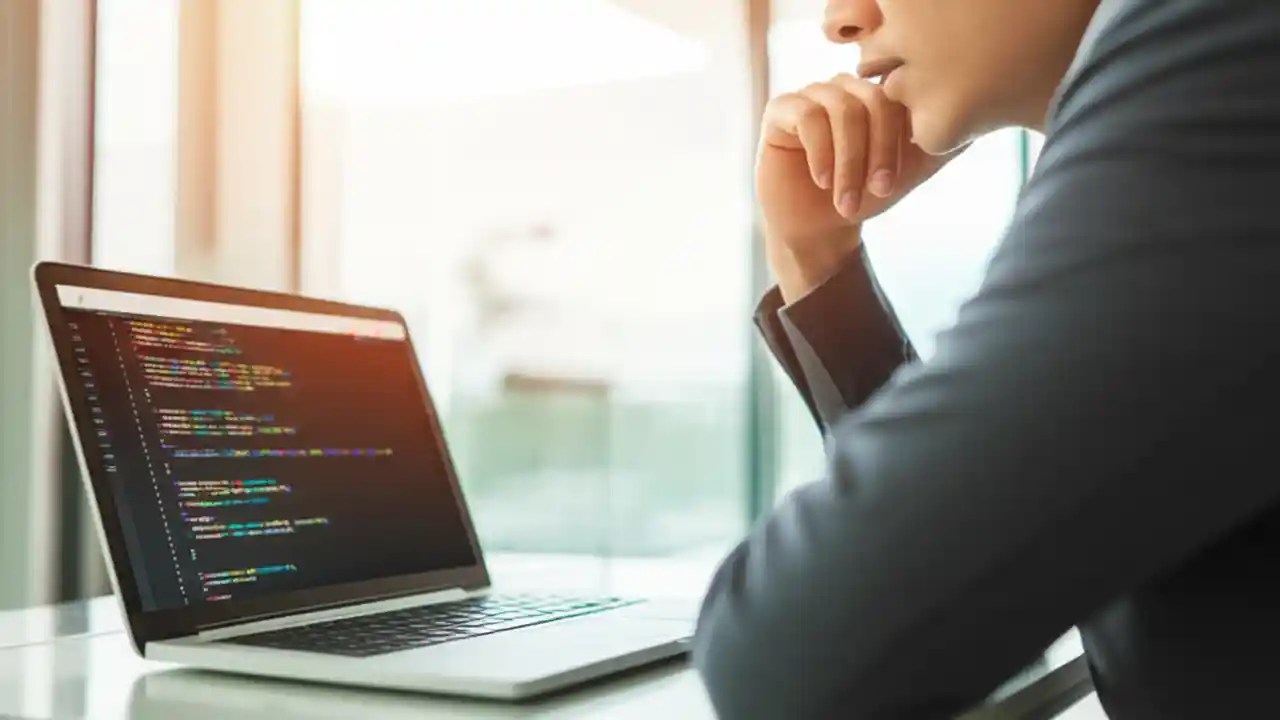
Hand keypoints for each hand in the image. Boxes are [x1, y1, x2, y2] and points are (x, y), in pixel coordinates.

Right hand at [757, 74, 957, 301]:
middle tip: (876, 191)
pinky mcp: (780, 110)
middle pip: (871, 99)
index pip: (899, 97)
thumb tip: (976, 122)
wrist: (820, 230)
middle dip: (877, 151)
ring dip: (848, 161)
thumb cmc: (864, 197)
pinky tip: (822, 181)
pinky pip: (806, 116)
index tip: (892, 184)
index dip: (898, 140)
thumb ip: (939, 143)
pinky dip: (820, 153)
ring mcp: (811, 95)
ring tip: (846, 199)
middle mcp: (844, 87)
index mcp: (875, 95)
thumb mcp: (911, 170)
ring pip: (841, 109)